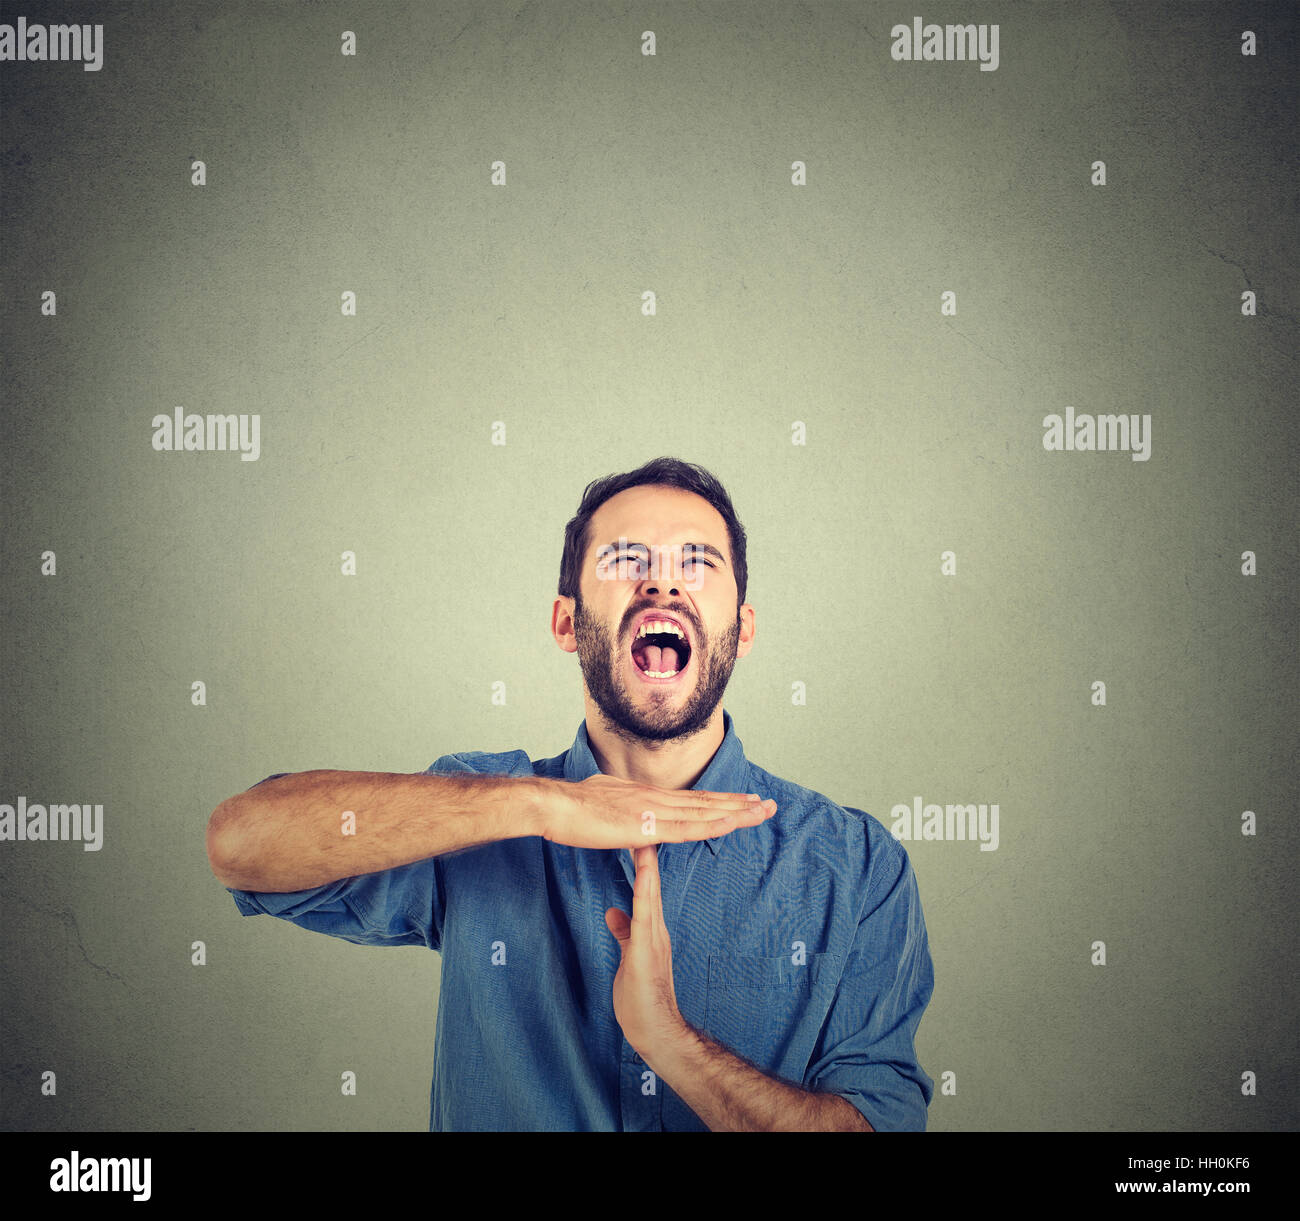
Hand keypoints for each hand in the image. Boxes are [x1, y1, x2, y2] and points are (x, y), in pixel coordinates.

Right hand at [536, 773, 774, 849]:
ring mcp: (652, 810)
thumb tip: (626, 815)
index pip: (690, 799)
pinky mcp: (645, 826)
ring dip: (736, 812)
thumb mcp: (603, 804)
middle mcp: (655, 798)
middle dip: (738, 804)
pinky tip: (732, 824)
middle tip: (767, 804)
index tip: (742, 801)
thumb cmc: (569, 809)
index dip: (718, 801)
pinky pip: (686, 828)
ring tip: (763, 811)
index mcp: (645, 795)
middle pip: (705, 802)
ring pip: (704, 812)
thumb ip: (621, 811)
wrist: (553, 806)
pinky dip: (712, 825)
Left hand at [605, 844, 686, 1059]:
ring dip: (648, 865)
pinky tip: (644, 875)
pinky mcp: (647, 950)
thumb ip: (623, 933)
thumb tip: (612, 912)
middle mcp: (656, 926)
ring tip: (645, 837)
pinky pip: (645, 915)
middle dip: (649, 851)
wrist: (655, 1029)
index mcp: (651, 927)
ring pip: (650, 893)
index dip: (643, 858)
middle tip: (648, 818)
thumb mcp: (628, 957)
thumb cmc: (640, 998)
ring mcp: (654, 937)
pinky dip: (645, 893)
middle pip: (651, 882)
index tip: (638, 830)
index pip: (646, 886)